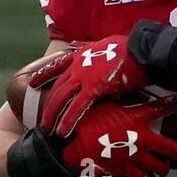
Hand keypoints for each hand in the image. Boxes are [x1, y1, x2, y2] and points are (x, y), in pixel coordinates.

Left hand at [31, 34, 147, 136]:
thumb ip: (91, 48)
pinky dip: (68, 119)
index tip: (32, 82)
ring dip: (52, 114)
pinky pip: (77, 106)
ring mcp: (84, 75)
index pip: (57, 64)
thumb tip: (80, 46)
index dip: (43, 74)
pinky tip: (61, 131)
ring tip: (46, 128)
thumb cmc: (132, 49)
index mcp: (82, 54)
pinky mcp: (94, 87)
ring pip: (61, 97)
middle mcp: (78, 64)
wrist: (144, 49)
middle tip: (40, 118)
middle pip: (57, 86)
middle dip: (46, 104)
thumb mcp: (107, 44)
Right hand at [58, 98, 176, 176]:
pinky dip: (141, 176)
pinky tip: (140, 173)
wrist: (75, 144)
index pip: (164, 108)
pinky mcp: (126, 171)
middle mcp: (142, 141)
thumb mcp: (108, 106)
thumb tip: (127, 91)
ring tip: (165, 166)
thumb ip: (123, 104)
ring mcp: (136, 158)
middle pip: (173, 150)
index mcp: (138, 120)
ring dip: (164, 167)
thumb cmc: (89, 120)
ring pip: (161, 168)